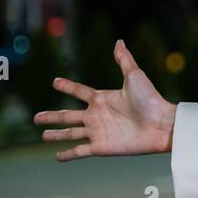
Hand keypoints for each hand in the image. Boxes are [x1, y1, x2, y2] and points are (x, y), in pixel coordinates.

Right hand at [34, 39, 176, 160]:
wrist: (161, 124)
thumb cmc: (151, 100)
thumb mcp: (135, 76)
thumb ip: (124, 60)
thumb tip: (119, 41)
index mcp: (103, 98)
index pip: (79, 92)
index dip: (68, 87)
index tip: (55, 82)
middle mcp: (97, 116)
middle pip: (68, 116)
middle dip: (52, 117)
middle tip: (36, 117)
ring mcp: (98, 132)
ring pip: (70, 134)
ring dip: (56, 135)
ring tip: (43, 135)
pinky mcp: (101, 147)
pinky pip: (80, 151)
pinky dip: (68, 154)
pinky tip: (57, 156)